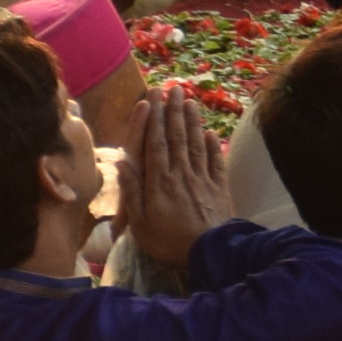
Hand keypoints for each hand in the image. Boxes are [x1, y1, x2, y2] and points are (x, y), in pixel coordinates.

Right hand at [125, 85, 223, 271]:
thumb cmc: (170, 241)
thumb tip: (121, 162)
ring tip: (190, 101)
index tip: (153, 98)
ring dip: (193, 122)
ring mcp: (202, 179)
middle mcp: (181, 174)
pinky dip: (213, 146)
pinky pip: (216, 162)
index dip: (154, 120)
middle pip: (177, 138)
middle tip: (172, 88)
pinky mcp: (220, 188)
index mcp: (159, 182)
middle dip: (173, 112)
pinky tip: (211, 133)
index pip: (155, 144)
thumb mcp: (141, 223)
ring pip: (196, 144)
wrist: (212, 252)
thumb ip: (132, 191)